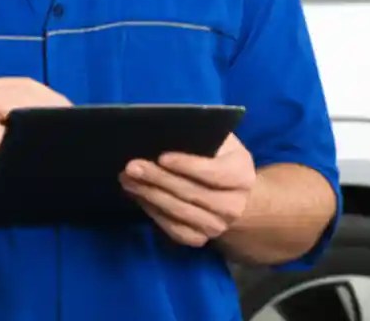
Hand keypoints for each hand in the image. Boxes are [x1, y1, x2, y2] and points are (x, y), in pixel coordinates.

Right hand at [0, 77, 70, 211]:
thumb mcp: (5, 135)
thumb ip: (24, 120)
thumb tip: (68, 118)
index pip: (25, 86)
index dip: (52, 99)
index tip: (75, 116)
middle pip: (20, 94)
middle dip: (48, 110)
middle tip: (72, 128)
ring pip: (9, 107)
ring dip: (35, 123)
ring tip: (55, 139)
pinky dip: (12, 142)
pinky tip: (26, 154)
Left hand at [120, 133, 256, 246]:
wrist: (229, 192)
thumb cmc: (216, 157)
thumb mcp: (216, 139)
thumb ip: (198, 136)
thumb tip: (166, 130)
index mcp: (241, 174)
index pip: (215, 172)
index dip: (188, 165)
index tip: (162, 157)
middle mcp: (234, 204)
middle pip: (193, 193)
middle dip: (159, 179)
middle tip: (132, 167)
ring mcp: (218, 225)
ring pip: (181, 213)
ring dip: (151, 196)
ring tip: (128, 181)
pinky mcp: (202, 239)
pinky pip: (176, 231)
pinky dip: (155, 214)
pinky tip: (139, 198)